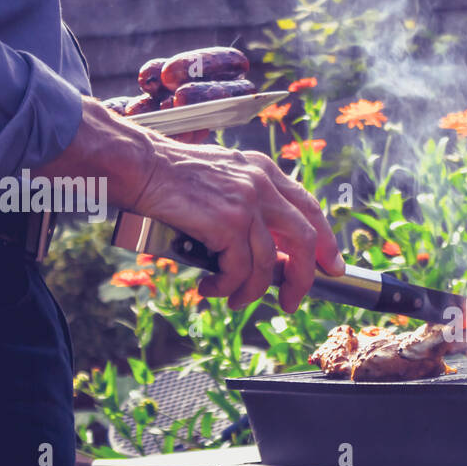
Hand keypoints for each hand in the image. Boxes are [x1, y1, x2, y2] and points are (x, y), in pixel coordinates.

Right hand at [39, 98, 342, 310]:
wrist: (136, 165)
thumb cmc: (167, 176)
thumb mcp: (219, 179)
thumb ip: (246, 203)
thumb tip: (263, 250)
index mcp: (263, 171)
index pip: (309, 209)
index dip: (325, 242)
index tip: (331, 266)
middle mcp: (261, 184)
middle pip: (304, 239)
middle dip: (303, 277)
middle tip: (291, 300)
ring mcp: (247, 203)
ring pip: (268, 263)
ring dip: (253, 291)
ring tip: (234, 300)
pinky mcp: (228, 223)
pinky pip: (240, 270)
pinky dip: (228, 287)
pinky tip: (211, 289)